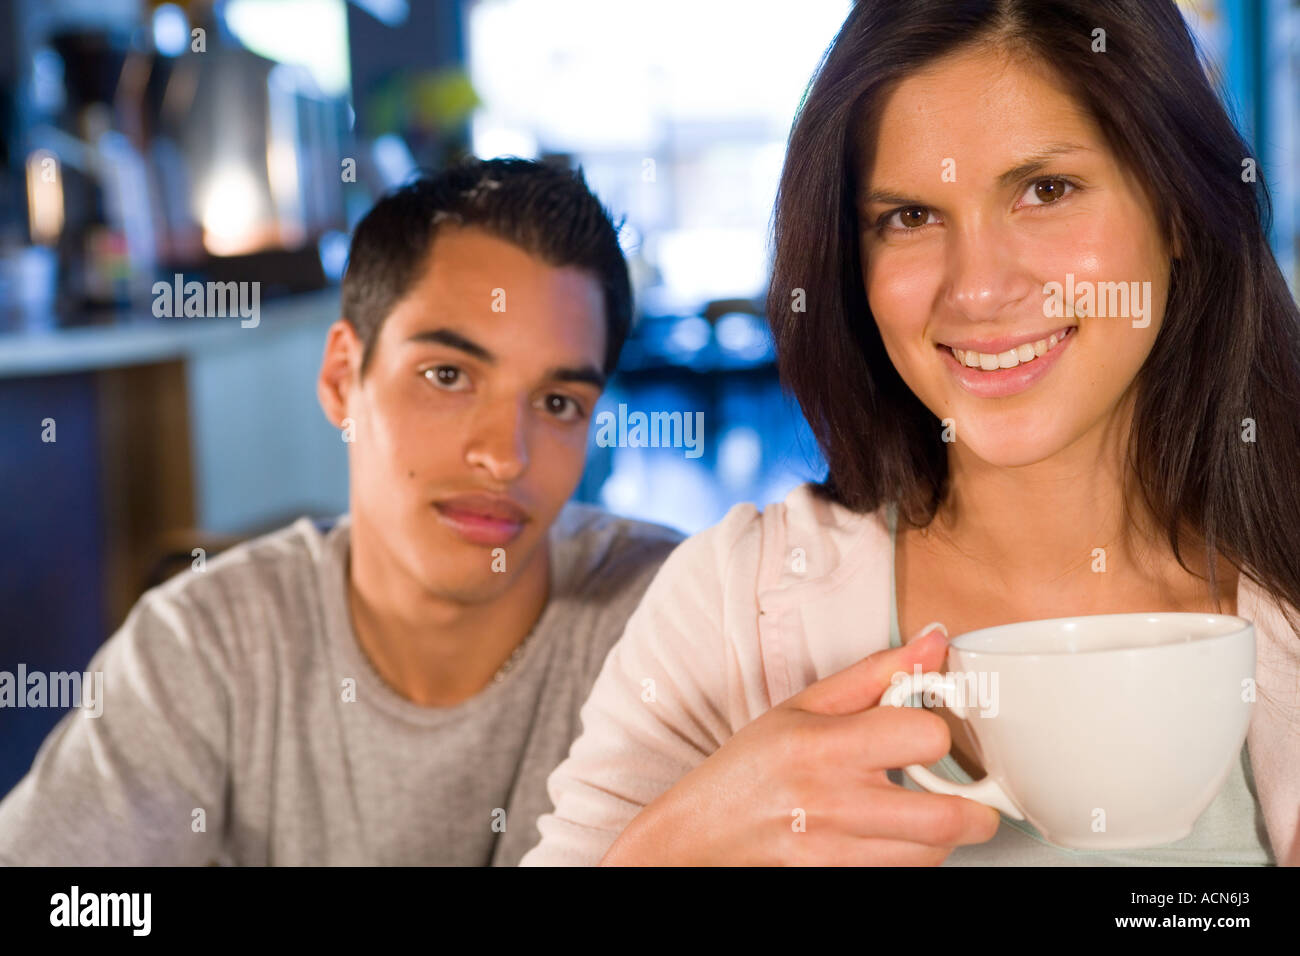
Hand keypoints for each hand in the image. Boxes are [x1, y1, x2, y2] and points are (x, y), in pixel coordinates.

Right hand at [599, 624, 1000, 864]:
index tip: (927, 730)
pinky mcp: (838, 879)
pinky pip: (905, 874)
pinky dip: (914, 855)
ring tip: (923, 810)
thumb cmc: (751, 766)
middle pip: (947, 817)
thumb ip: (876, 673)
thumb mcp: (804, 704)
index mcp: (824, 745)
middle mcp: (832, 802)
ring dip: (943, 833)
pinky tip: (894, 834)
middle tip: (969, 794)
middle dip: (976, 808)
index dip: (936, 730)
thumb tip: (935, 641)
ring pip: (933, 853)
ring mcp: (836, 851)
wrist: (701, 834)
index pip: (925, 737)